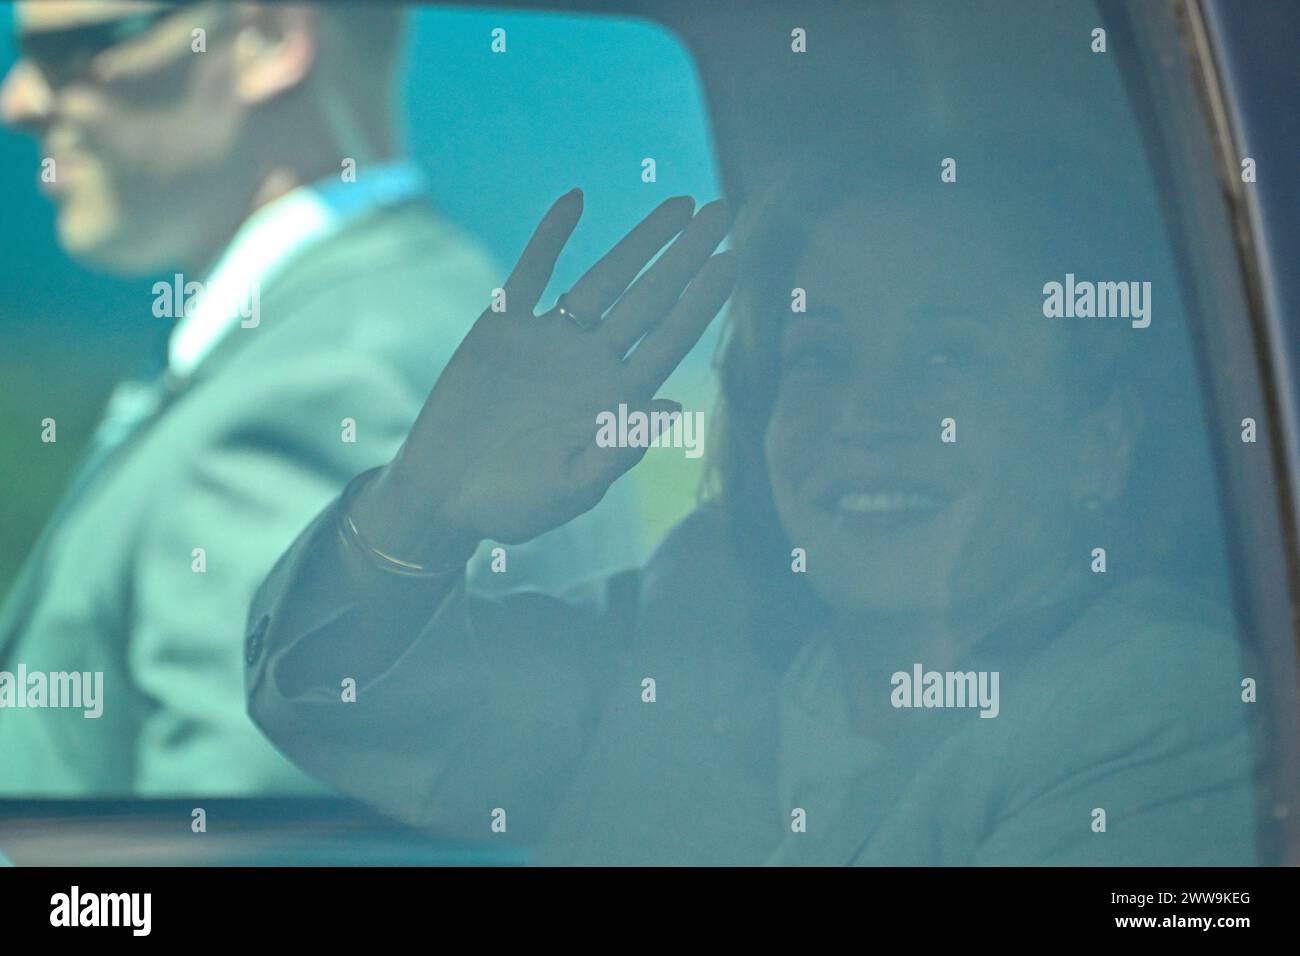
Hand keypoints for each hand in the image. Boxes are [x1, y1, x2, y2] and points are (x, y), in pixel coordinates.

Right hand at [353, 189, 734, 560]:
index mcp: (615, 400)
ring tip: (680, 203)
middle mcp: (591, 363)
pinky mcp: (502, 328)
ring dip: (640, 242)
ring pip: (603, 279)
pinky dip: (550, 238)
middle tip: (723, 211)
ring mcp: (549, 342)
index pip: (669, 341)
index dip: (701, 302)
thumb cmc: (510, 505)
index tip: (732, 262)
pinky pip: (530, 272)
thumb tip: (672, 407)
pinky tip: (576, 200)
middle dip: (685, 257)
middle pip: (649, 300)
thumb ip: (617, 451)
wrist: (442, 496)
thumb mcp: (569, 489)